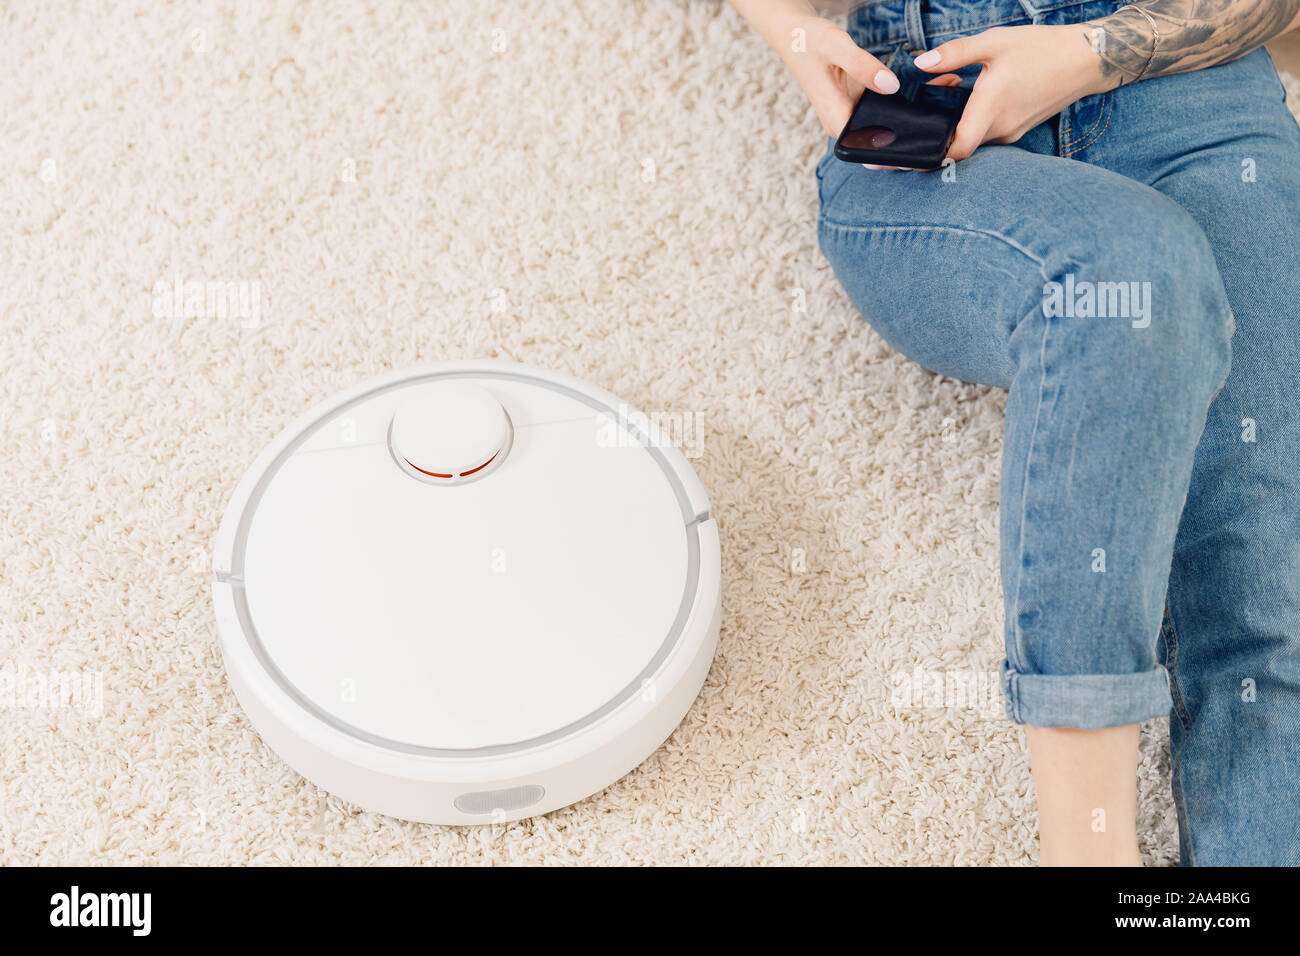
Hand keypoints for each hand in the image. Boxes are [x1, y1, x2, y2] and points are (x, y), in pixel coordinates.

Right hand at [728, 0, 900, 136]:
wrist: (794, 38)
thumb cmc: (811, 41)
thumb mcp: (837, 46)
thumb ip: (863, 66)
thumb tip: (891, 86)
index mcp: (831, 112)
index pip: (859, 145)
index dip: (883, 148)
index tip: (907, 143)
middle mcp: (835, 121)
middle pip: (866, 145)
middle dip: (892, 144)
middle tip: (919, 136)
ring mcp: (840, 117)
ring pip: (868, 135)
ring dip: (890, 131)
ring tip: (914, 125)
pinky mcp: (846, 110)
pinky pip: (868, 121)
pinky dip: (884, 117)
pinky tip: (900, 109)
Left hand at [912, 24, 1106, 161]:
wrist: (1087, 60)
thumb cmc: (1042, 49)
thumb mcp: (994, 42)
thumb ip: (955, 53)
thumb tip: (920, 64)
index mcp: (991, 108)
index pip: (957, 150)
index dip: (931, 156)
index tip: (910, 150)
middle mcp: (1000, 128)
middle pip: (958, 145)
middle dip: (937, 128)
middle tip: (927, 103)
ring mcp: (1010, 133)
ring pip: (972, 137)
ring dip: (955, 120)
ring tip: (952, 86)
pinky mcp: (1017, 129)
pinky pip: (986, 132)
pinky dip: (972, 118)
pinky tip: (972, 92)